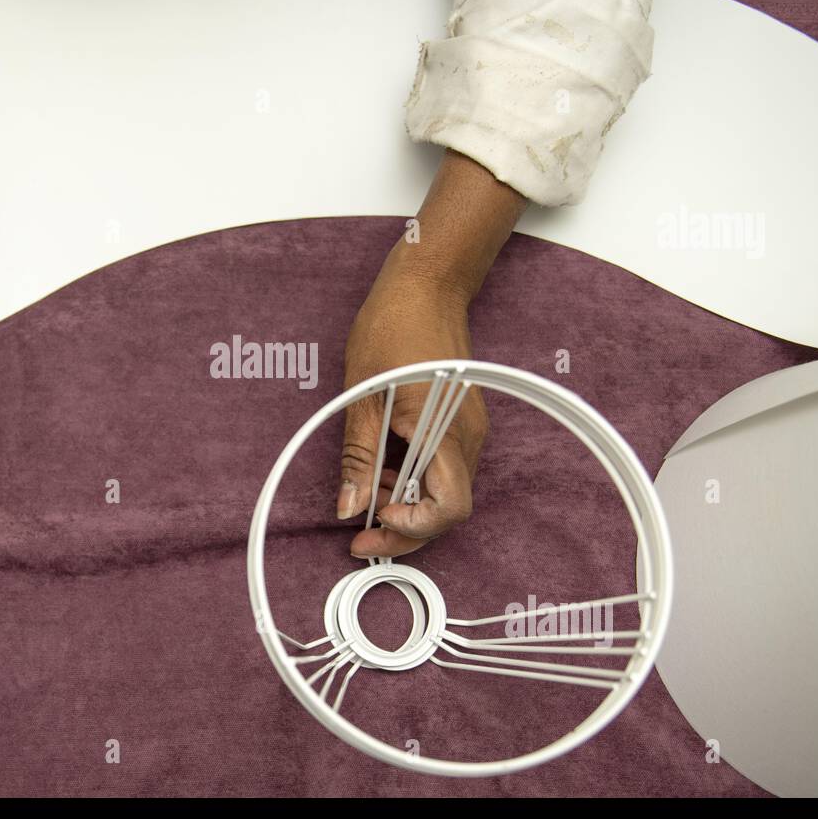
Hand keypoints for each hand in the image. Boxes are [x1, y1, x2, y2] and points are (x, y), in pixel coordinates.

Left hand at [338, 247, 487, 558]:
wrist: (426, 286)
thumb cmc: (392, 328)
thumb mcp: (361, 397)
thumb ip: (359, 457)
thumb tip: (348, 507)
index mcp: (444, 432)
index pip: (448, 509)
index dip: (411, 528)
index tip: (372, 519)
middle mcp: (467, 438)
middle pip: (447, 509)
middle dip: (403, 527)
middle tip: (358, 532)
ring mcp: (469, 430)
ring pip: (444, 491)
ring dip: (406, 502)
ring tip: (366, 487)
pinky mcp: (463, 423)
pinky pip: (444, 468)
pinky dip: (414, 479)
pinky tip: (384, 465)